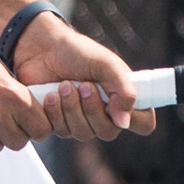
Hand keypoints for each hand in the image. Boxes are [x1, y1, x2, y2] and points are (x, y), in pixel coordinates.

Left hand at [10, 14, 157, 140]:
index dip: (135, 119)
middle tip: (84, 85)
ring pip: (83, 134)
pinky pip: (62, 132)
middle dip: (92, 108)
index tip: (118, 101)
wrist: (40, 49)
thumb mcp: (106, 64)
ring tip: (64, 85)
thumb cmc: (76, 52)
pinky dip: (55, 112)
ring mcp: (82, 120)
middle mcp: (105, 112)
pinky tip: (51, 95)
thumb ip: (123, 91)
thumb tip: (125, 122)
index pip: (143, 123)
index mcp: (123, 97)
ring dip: (71, 108)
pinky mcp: (60, 123)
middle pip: (108, 133)